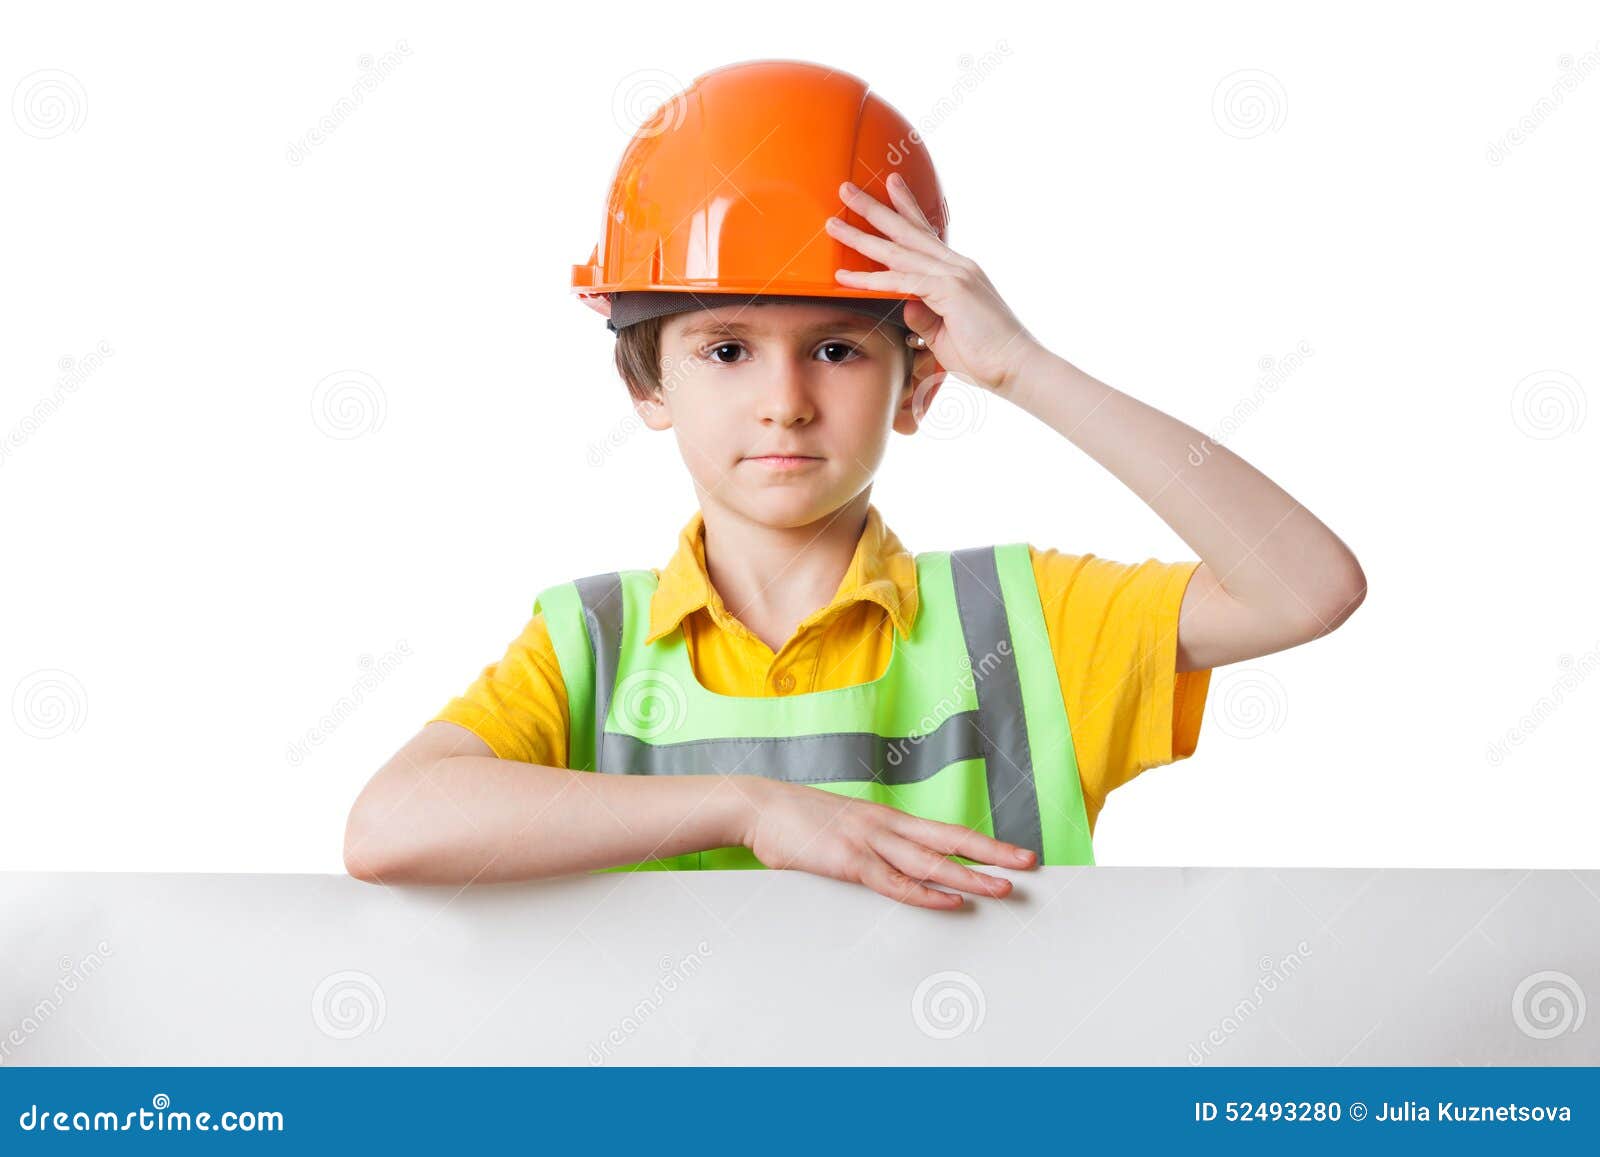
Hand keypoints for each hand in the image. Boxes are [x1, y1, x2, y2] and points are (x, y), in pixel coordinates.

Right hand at [737, 777, 1036, 908]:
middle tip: (1030, 861)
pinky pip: (895, 882)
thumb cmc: (797, 821)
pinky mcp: (850, 861)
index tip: (1012, 851)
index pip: (945, 831)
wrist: (758, 806)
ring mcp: (870, 842)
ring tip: (1004, 887)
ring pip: (932, 863)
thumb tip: (886, 862)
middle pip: (951, 840)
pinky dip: (925, 893)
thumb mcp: (843, 827)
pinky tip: (950, 900)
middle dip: (993, 852)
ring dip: (970, 876)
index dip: (981, 843)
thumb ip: (868, 844)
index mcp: (887, 819)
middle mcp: (887, 826)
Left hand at [825, 174, 1043, 393]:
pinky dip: (871, 280)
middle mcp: (955, 265)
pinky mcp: (949, 290)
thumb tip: (906, 307)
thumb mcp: (944, 334)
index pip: (925, 233)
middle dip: (874, 207)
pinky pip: (901, 281)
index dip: (905, 207)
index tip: (890, 184)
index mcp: (957, 271)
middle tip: (846, 189)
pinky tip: (845, 277)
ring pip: (898, 250)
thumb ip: (924, 317)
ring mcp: (953, 274)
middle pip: (907, 230)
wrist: (1016, 366)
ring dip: (862, 235)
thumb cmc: (985, 356)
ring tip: (833, 223)